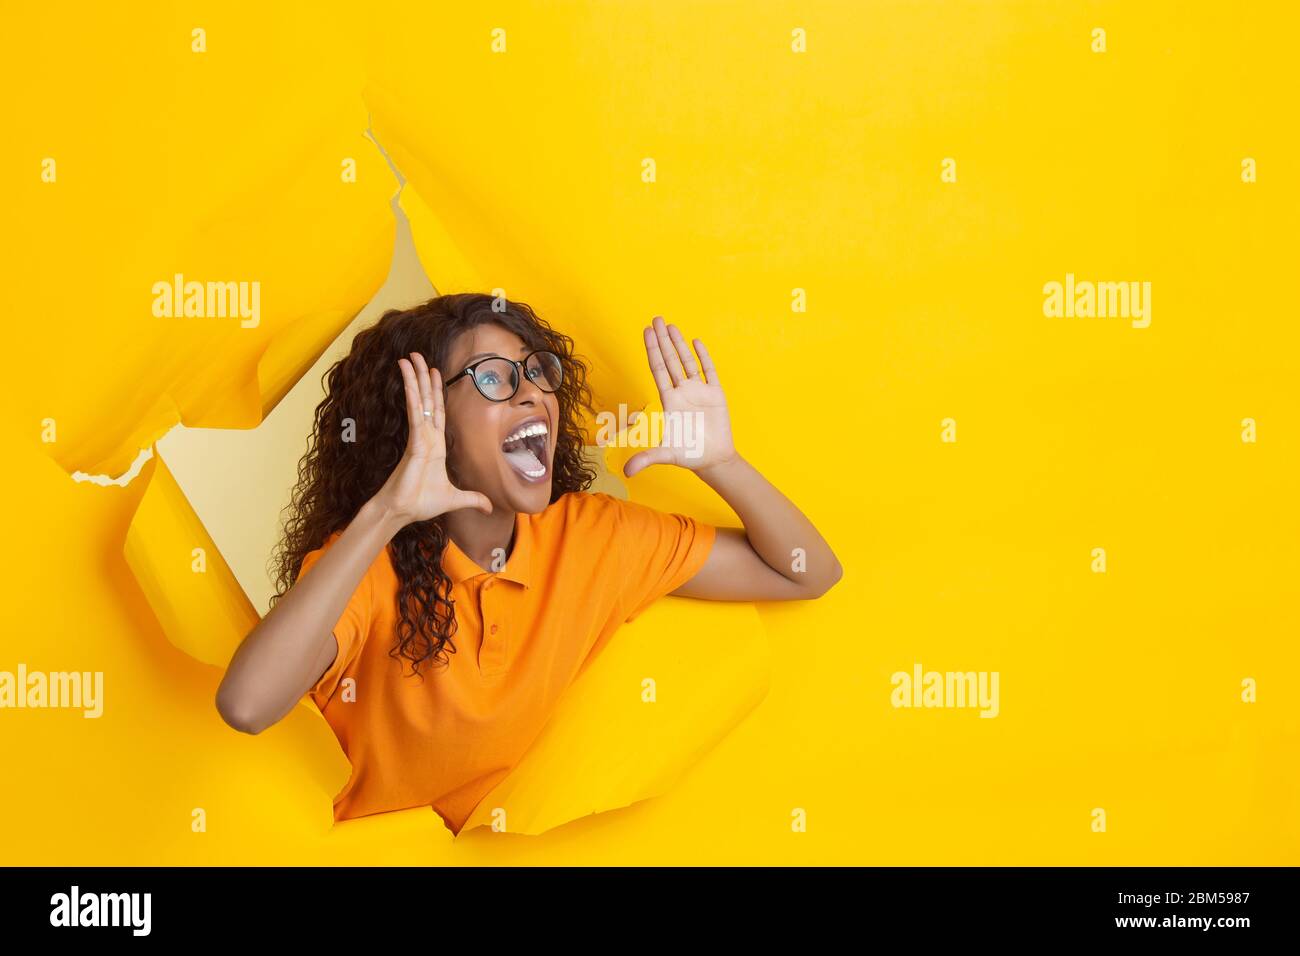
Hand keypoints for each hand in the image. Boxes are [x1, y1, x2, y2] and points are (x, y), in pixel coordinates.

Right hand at [372, 352, 493, 523]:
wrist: (403, 511)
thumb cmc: (422, 503)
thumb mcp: (455, 500)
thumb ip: (473, 499)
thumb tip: (490, 507)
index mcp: (435, 445)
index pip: (438, 412)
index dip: (437, 392)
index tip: (435, 373)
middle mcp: (427, 436)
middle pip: (427, 400)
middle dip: (423, 377)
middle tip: (418, 355)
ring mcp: (420, 437)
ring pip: (419, 400)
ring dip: (415, 377)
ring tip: (410, 357)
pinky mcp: (414, 441)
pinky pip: (414, 412)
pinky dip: (412, 393)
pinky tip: (409, 376)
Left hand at [624, 315, 737, 477]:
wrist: (713, 459)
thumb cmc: (688, 455)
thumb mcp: (666, 455)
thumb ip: (647, 458)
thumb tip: (626, 472)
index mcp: (668, 400)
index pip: (658, 369)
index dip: (652, 350)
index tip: (646, 332)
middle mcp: (681, 391)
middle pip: (669, 360)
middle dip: (662, 340)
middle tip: (656, 318)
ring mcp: (698, 391)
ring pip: (687, 362)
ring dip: (679, 344)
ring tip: (671, 325)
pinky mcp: (715, 394)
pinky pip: (709, 370)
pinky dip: (703, 356)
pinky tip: (696, 341)